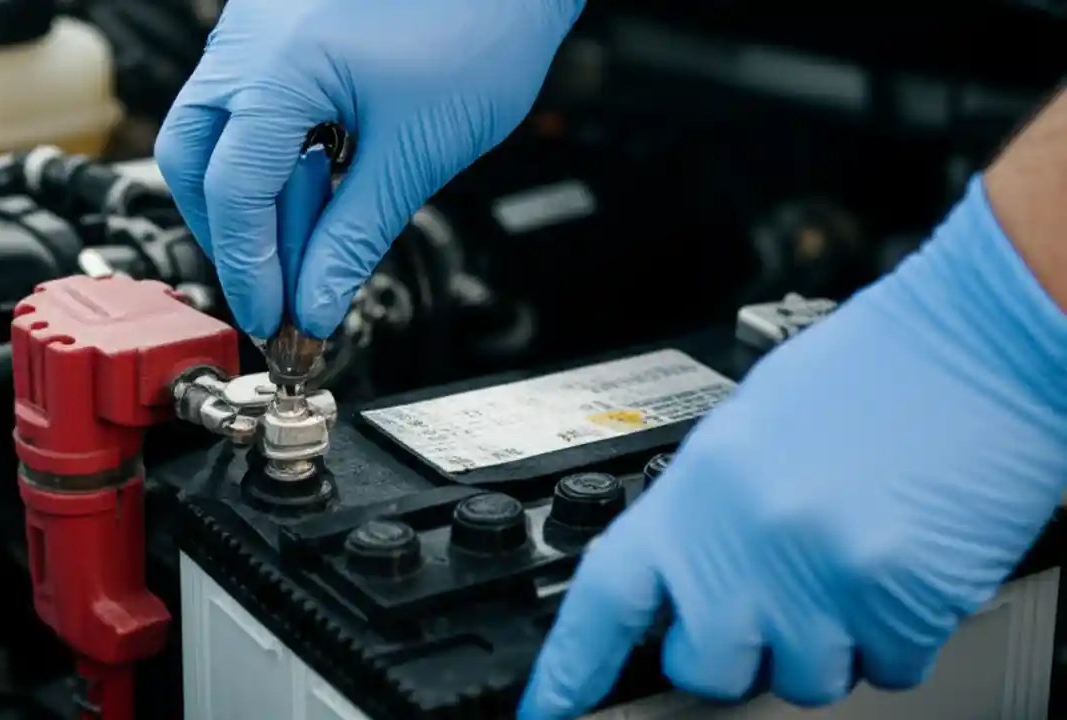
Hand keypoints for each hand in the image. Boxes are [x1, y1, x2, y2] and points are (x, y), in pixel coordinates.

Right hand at [154, 0, 584, 338]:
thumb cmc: (484, 23)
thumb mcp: (416, 152)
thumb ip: (353, 237)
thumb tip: (315, 305)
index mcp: (276, 62)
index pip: (233, 189)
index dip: (250, 270)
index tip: (273, 320)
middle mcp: (251, 36)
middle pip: (196, 161)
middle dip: (232, 236)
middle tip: (274, 292)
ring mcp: (261, 27)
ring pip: (220, 135)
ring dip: (259, 201)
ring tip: (312, 250)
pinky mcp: (283, 30)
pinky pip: (253, 107)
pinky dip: (279, 161)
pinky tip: (321, 195)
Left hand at [519, 176, 1066, 717]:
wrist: (976, 345)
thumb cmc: (869, 372)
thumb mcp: (749, 428)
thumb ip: (706, 509)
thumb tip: (687, 571)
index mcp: (697, 492)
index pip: (607, 597)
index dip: (570, 665)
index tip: (550, 707)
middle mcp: (748, 544)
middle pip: (705, 668)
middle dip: (731, 652)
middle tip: (765, 603)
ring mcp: (823, 582)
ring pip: (802, 680)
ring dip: (820, 644)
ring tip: (845, 566)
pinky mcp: (901, 607)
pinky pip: (884, 669)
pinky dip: (889, 638)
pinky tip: (895, 571)